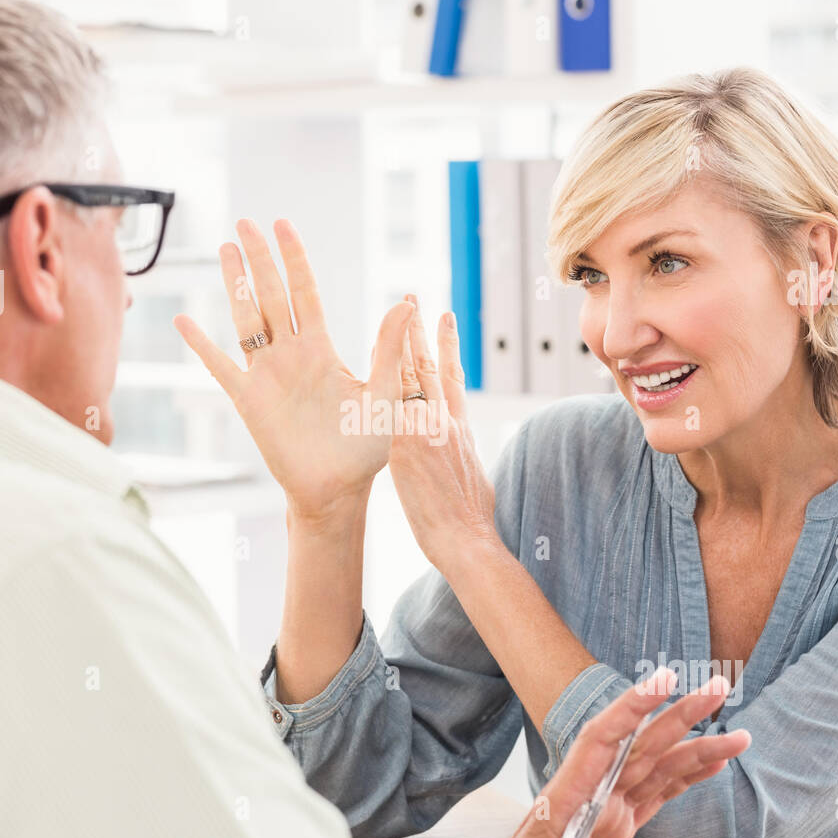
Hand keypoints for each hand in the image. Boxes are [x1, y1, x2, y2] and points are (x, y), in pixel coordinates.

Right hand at [173, 219, 414, 519]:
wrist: (337, 489)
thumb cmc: (365, 448)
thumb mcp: (384, 394)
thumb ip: (389, 349)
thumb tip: (405, 302)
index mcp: (323, 350)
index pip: (305, 293)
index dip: (294, 259)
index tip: (282, 226)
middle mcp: (292, 356)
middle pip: (271, 296)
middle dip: (258, 260)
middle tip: (245, 223)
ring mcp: (267, 376)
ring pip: (246, 320)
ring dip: (234, 286)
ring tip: (224, 250)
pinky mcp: (248, 401)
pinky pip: (220, 366)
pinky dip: (201, 346)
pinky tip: (184, 321)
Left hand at [387, 295, 498, 568]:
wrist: (465, 537)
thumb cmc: (470, 520)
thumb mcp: (472, 475)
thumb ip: (461, 451)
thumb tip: (457, 445)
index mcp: (460, 426)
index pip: (451, 376)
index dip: (446, 346)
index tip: (441, 319)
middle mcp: (443, 420)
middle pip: (428, 366)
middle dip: (418, 332)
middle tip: (412, 300)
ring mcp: (423, 429)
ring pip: (407, 378)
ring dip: (398, 344)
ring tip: (396, 314)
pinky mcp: (403, 444)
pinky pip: (385, 406)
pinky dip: (378, 382)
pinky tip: (365, 360)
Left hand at [502, 667, 751, 837]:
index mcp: (567, 796)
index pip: (601, 739)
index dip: (631, 708)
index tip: (663, 681)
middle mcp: (592, 790)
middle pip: (641, 744)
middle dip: (681, 714)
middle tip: (719, 688)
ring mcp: (609, 804)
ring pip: (660, 768)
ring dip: (699, 748)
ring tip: (738, 735)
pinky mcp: (621, 822)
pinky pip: (660, 793)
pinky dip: (689, 778)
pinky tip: (716, 763)